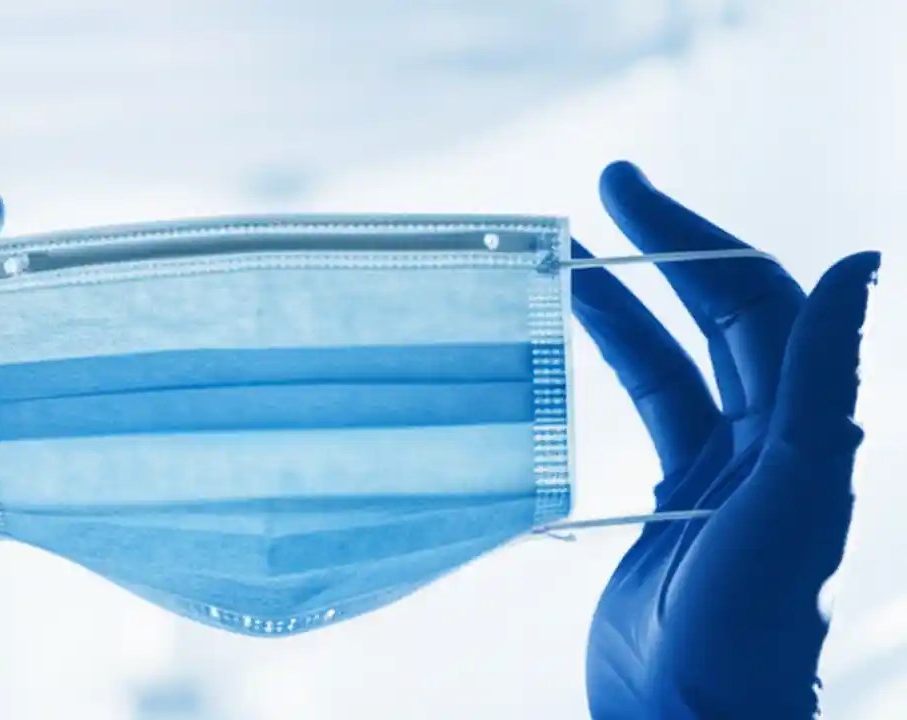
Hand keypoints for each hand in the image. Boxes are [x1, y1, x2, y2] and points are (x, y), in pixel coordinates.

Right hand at [576, 162, 876, 717]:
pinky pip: (645, 417)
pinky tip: (573, 347)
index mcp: (805, 428)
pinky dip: (611, 372)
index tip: (629, 196)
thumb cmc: (751, 620)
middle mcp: (769, 439)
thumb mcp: (794, 492)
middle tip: (599, 195)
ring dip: (622, 308)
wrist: (689, 719)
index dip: (696, 242)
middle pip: (714, 320)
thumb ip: (820, 378)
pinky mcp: (670, 505)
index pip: (754, 303)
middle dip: (661, 253)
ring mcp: (718, 471)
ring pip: (669, 365)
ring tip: (559, 263)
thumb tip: (857, 260)